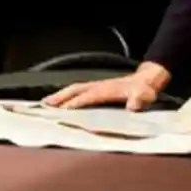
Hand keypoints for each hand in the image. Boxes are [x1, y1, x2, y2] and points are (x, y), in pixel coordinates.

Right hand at [41, 61, 169, 109]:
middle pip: (75, 90)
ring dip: (60, 95)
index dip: (75, 103)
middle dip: (60, 97)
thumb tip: (134, 105)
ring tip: (46, 103)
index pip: (87, 97)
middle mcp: (98, 86)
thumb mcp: (145, 95)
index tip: (63, 110)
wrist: (145, 80)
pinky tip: (60, 100)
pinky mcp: (96, 87)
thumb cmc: (143, 91)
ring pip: (74, 89)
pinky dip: (66, 94)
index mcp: (106, 89)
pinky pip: (77, 90)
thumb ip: (139, 100)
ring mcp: (96, 85)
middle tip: (45, 105)